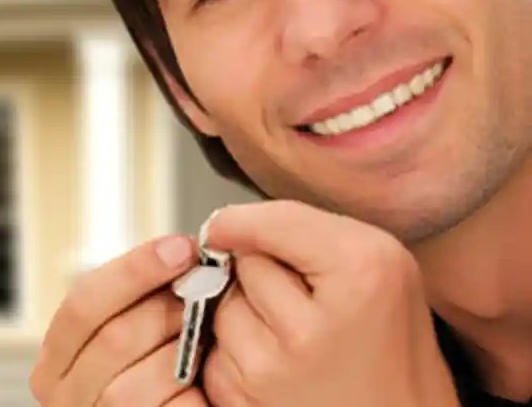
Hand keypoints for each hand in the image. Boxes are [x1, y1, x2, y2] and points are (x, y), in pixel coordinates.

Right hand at [29, 235, 208, 405]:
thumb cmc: (152, 383)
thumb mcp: (130, 337)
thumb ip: (137, 303)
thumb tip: (177, 252)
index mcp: (54, 361)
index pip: (82, 303)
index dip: (133, 271)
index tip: (179, 249)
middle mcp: (65, 395)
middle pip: (112, 336)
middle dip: (165, 308)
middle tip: (204, 290)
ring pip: (138, 379)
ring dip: (182, 355)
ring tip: (204, 339)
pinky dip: (193, 395)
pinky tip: (205, 384)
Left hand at [198, 200, 458, 406]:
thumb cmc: (394, 355)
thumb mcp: (380, 266)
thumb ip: (306, 231)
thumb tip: (226, 225)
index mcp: (362, 273)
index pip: (270, 222)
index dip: (242, 220)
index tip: (231, 227)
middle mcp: (313, 324)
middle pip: (244, 264)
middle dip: (263, 275)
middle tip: (307, 305)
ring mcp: (273, 369)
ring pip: (223, 307)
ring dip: (245, 316)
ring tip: (296, 340)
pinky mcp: (245, 400)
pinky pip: (214, 353)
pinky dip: (236, 355)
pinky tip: (279, 369)